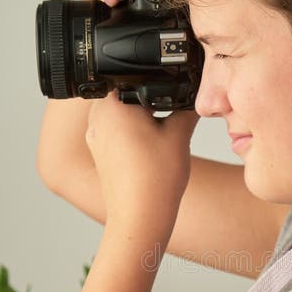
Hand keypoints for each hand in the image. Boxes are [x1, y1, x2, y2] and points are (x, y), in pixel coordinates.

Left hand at [85, 94, 199, 233]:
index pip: (136, 74)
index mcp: (113, 102)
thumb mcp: (180, 133)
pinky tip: (150, 152)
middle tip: (170, 122)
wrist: (139, 218)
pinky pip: (118, 132)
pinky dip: (134, 136)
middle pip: (129, 92)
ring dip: (143, 119)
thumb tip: (197, 94)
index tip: (173, 100)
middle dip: (152, 102)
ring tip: (160, 139)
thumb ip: (187, 107)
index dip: (160, 80)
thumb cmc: (155, 179)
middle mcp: (97, 115)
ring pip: (124, 113)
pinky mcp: (99, 151)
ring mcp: (95, 135)